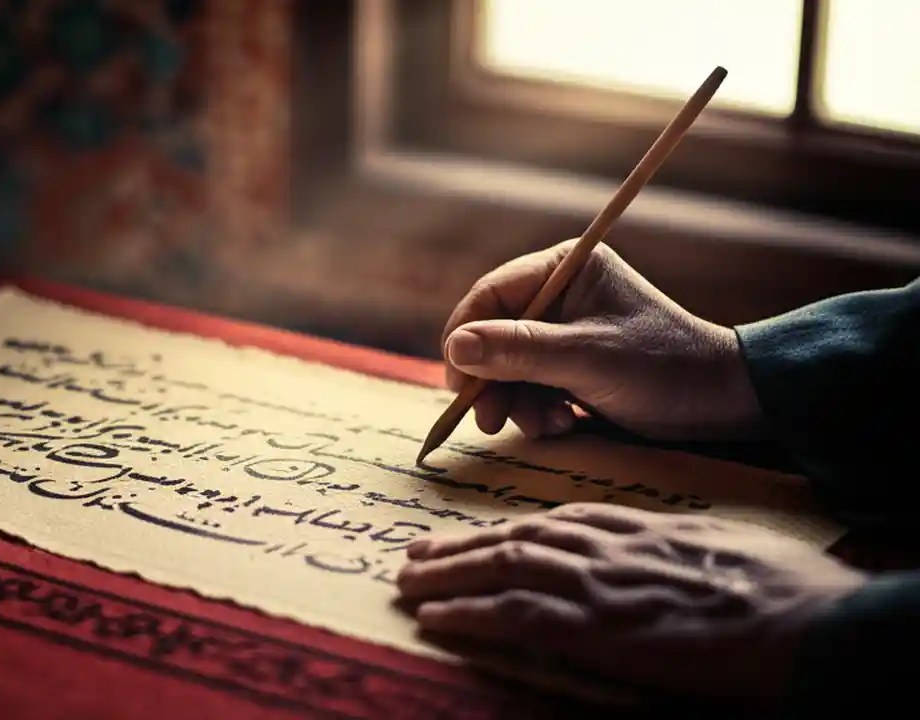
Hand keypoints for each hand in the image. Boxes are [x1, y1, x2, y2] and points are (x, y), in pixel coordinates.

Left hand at [395, 503, 866, 699]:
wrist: (800, 618)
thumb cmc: (778, 586)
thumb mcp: (718, 545)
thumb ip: (671, 547)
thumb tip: (653, 557)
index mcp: (637, 526)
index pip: (554, 521)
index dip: (506, 529)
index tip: (473, 534)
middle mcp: (606, 547)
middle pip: (515, 538)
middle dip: (460, 547)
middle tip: (416, 554)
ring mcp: (597, 585)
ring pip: (502, 568)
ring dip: (448, 575)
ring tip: (408, 582)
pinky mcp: (595, 629)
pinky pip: (513, 615)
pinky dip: (468, 614)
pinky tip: (435, 619)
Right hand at [441, 238, 763, 440]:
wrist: (722, 403)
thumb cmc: (662, 368)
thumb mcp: (584, 359)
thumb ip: (516, 352)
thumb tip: (453, 350)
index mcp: (564, 269)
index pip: (490, 295)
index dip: (465, 338)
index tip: (458, 383)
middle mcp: (560, 292)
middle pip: (493, 334)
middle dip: (492, 380)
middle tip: (490, 421)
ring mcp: (565, 329)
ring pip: (508, 365)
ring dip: (517, 401)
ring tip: (544, 426)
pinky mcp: (571, 362)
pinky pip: (531, 383)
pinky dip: (537, 408)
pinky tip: (562, 424)